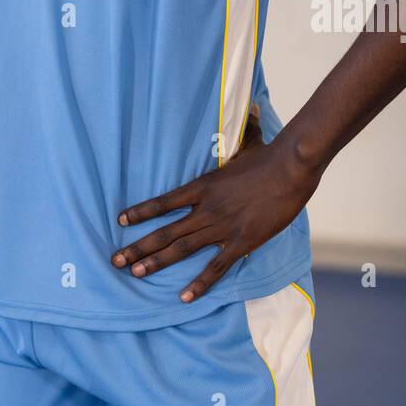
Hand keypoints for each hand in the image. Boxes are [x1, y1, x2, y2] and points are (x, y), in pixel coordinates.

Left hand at [110, 104, 320, 301]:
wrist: (290, 170)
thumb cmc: (269, 156)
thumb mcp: (250, 141)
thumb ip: (244, 129)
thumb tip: (253, 107)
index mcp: (202, 186)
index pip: (163, 201)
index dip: (140, 212)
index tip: (120, 221)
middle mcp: (206, 208)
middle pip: (165, 231)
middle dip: (138, 247)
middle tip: (115, 261)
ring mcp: (222, 227)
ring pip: (182, 249)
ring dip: (156, 262)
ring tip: (134, 274)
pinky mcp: (241, 242)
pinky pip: (216, 267)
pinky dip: (199, 283)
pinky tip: (184, 297)